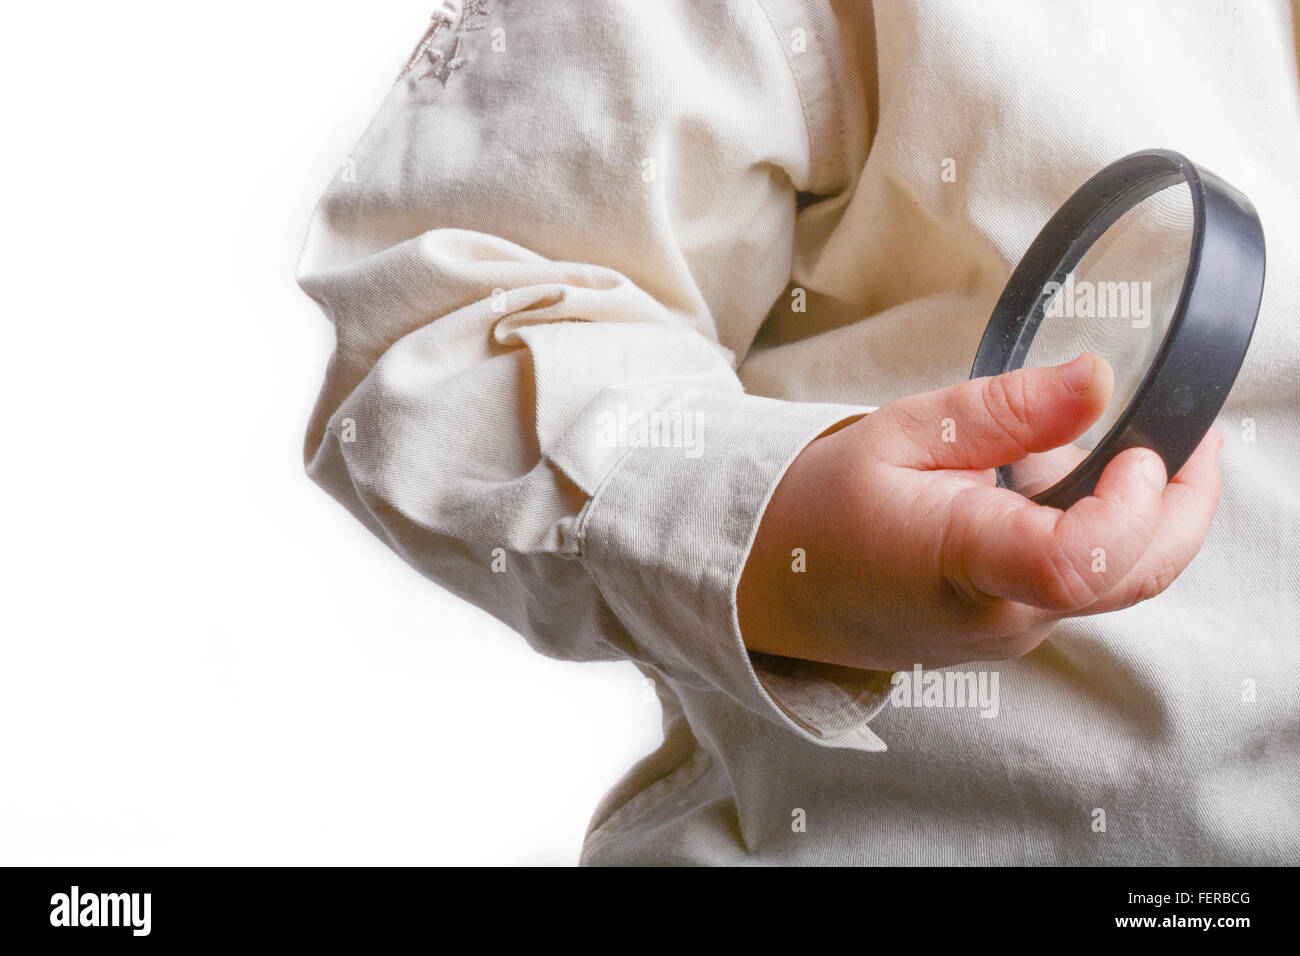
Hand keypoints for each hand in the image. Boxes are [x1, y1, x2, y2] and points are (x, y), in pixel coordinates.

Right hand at [737, 354, 1222, 670]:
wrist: (770, 584)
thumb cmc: (819, 508)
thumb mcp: (899, 432)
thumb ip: (1003, 410)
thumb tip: (1098, 380)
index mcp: (962, 563)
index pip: (1083, 562)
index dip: (1134, 503)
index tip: (1138, 444)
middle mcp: (1001, 616)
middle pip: (1138, 574)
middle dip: (1184, 499)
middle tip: (1184, 430)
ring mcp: (1012, 634)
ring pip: (1120, 577)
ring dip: (1133, 510)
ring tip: (1066, 449)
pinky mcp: (1012, 630)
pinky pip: (1082, 582)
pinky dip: (1097, 528)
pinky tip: (1040, 485)